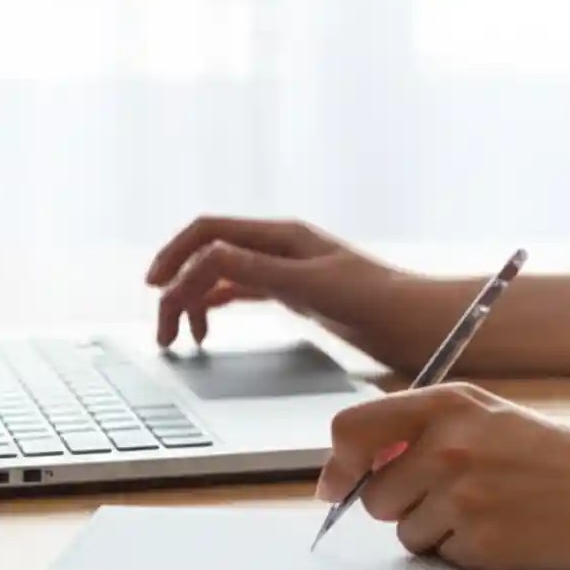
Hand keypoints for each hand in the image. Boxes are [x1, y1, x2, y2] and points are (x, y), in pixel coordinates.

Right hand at [145, 216, 399, 346]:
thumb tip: (205, 257)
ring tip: (182, 337)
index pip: (208, 232)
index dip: (174, 255)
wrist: (416, 324)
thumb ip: (257, 270)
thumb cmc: (374, 301)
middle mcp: (277, 247)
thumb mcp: (310, 286)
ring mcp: (283, 269)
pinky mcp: (291, 292)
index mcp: (280, 235)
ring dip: (193, 301)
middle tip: (164, 332)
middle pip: (207, 255)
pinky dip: (215, 306)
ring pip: (219, 276)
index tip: (154, 289)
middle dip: (177, 287)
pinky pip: (239, 291)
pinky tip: (207, 326)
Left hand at [316, 383, 569, 569]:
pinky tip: (507, 532)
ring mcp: (463, 496)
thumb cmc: (560, 454)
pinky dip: (464, 553)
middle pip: (371, 495)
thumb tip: (350, 468)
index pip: (349, 429)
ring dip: (432, 531)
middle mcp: (447, 446)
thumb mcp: (487, 417)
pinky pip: (441, 557)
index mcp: (446, 405)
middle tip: (451, 497)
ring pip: (403, 531)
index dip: (336, 463)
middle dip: (398, 504)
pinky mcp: (482, 543)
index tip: (335, 484)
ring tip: (488, 510)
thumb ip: (421, 431)